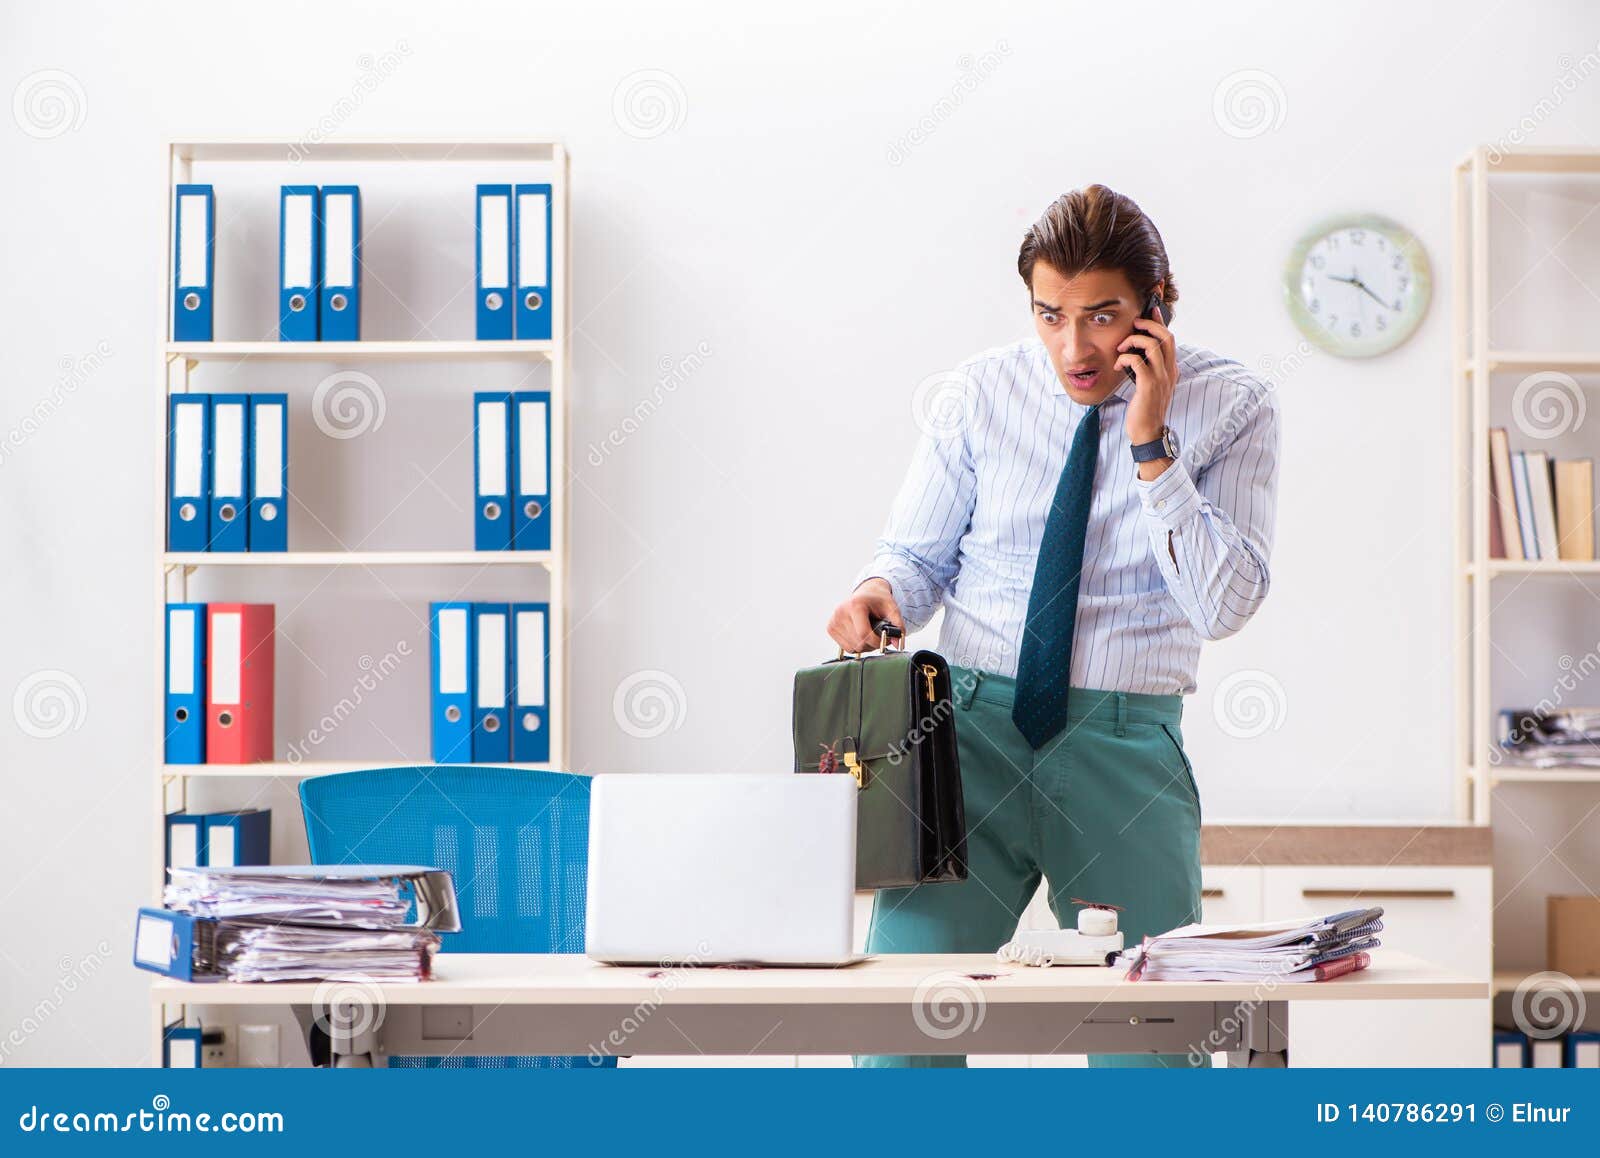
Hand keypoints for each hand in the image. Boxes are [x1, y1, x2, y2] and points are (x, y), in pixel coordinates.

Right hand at [827, 577, 904, 652]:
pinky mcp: (830, 627)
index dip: (877, 642)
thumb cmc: (879, 601)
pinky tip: (860, 634)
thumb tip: (897, 644)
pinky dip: (856, 645)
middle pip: (859, 643)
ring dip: (864, 646)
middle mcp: (841, 612)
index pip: (864, 634)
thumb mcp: (892, 608)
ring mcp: (833, 620)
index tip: (885, 640)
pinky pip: (845, 647)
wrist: (866, 593)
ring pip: (852, 648)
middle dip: (872, 644)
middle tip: (879, 636)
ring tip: (870, 634)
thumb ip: (898, 625)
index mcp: (855, 605)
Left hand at [1117, 313, 1177, 445]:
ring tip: (1121, 348)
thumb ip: (1149, 368)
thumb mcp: (1151, 384)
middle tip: (1134, 324)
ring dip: (1133, 341)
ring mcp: (1160, 378)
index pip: (1170, 339)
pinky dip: (1125, 358)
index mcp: (1171, 369)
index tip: (1151, 309)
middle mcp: (1169, 371)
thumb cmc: (1145, 408)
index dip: (1161, 321)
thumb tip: (1137, 352)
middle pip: (1166, 337)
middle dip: (1149, 325)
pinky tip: (1118, 366)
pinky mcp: (1148, 386)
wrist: (1148, 432)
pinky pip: (1137, 362)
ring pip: (1152, 346)